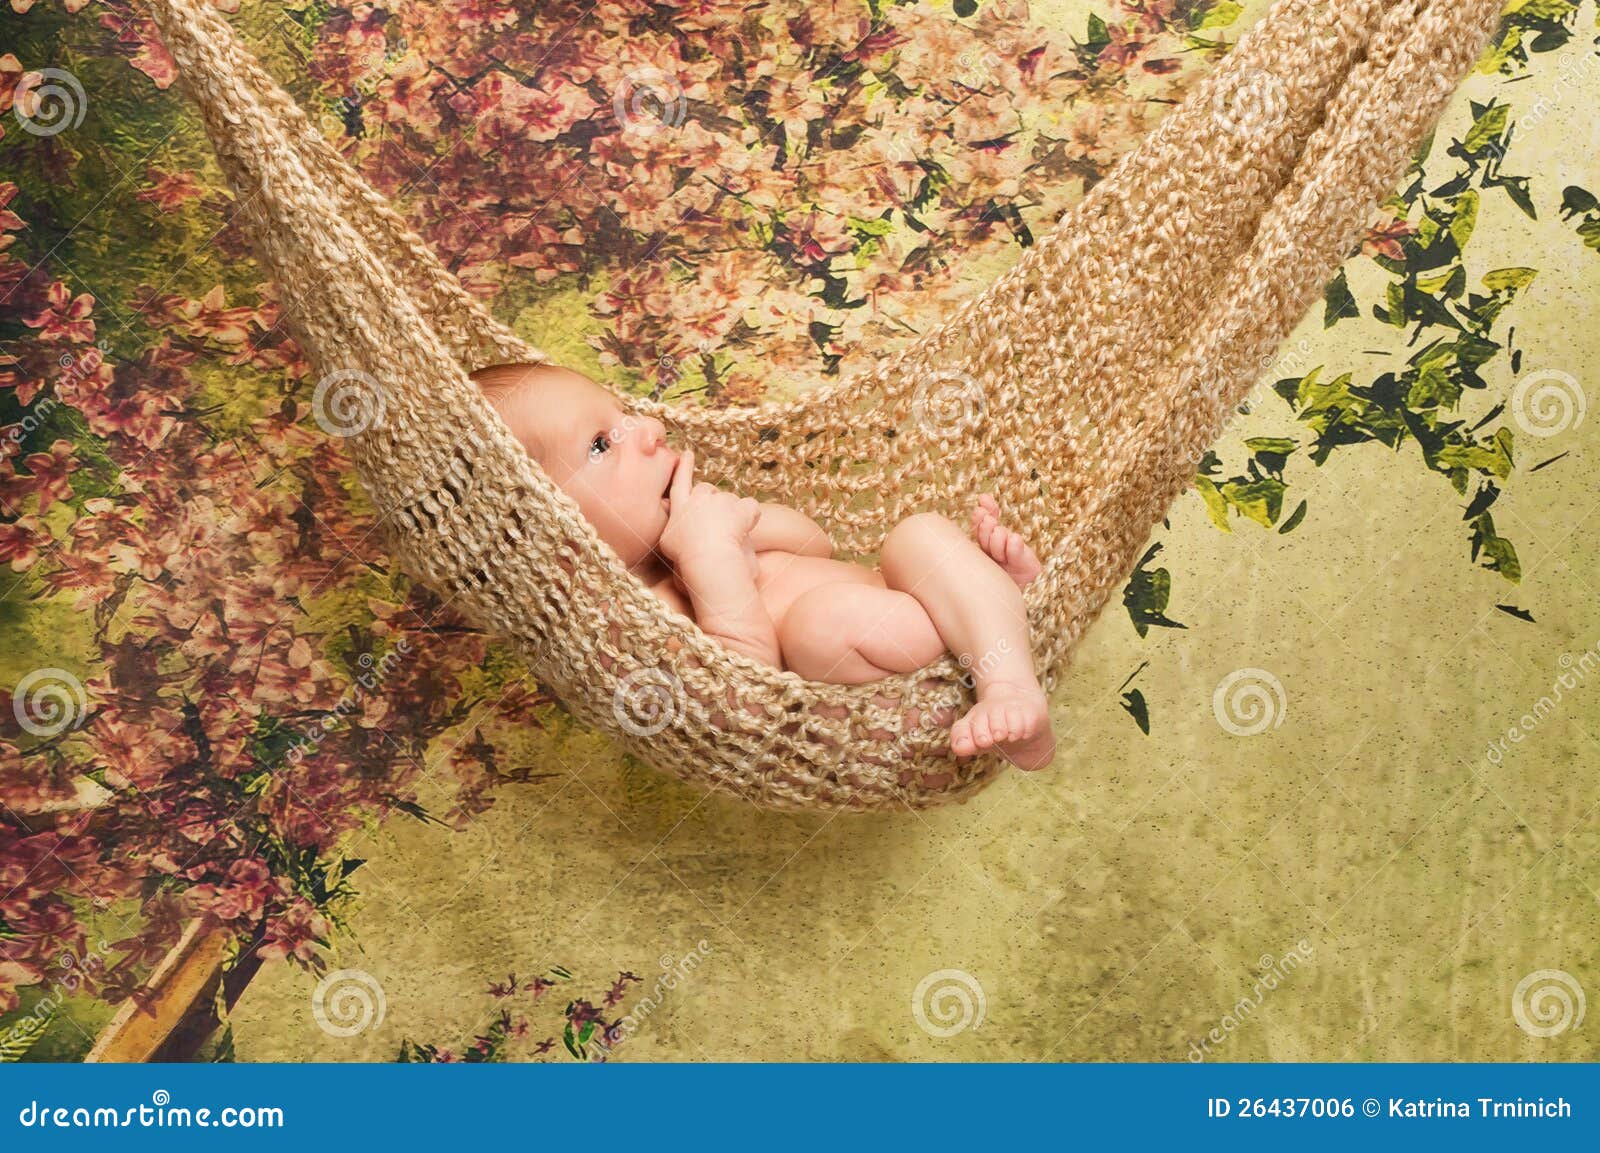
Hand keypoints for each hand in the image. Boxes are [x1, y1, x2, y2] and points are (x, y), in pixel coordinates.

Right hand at [658, 449, 761, 572]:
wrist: (707, 557)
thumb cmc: (686, 556)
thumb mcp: (668, 542)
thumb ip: (673, 527)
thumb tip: (674, 525)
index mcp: (680, 505)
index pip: (680, 482)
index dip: (683, 467)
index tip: (687, 453)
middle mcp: (699, 497)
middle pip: (706, 489)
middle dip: (711, 500)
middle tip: (714, 521)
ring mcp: (721, 499)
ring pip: (729, 500)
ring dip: (730, 513)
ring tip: (729, 535)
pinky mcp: (739, 506)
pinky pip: (750, 507)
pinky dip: (750, 517)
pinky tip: (745, 530)